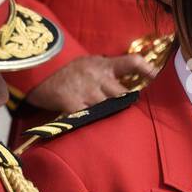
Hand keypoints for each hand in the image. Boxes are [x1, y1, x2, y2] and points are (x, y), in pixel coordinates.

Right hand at [28, 53, 158, 112]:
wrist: (35, 72)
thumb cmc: (63, 70)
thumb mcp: (87, 63)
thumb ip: (106, 71)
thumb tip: (126, 84)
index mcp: (102, 64)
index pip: (130, 62)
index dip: (146, 68)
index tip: (156, 76)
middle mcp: (97, 76)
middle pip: (122, 94)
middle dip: (124, 103)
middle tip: (125, 111)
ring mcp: (85, 91)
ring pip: (107, 108)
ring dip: (107, 116)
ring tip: (109, 124)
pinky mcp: (72, 104)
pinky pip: (88, 118)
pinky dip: (90, 124)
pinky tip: (90, 129)